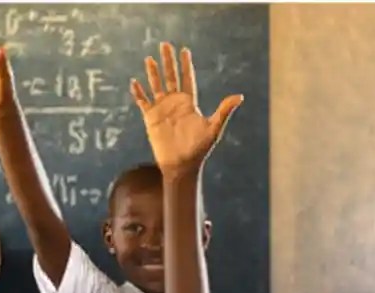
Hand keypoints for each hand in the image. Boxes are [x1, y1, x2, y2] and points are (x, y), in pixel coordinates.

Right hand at [130, 42, 243, 176]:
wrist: (182, 165)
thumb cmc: (199, 149)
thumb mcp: (214, 128)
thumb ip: (224, 111)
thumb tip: (240, 96)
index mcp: (189, 103)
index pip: (187, 79)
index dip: (186, 65)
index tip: (185, 50)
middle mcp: (175, 103)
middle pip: (170, 77)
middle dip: (168, 61)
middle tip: (165, 44)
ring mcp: (162, 110)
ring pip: (156, 86)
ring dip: (153, 72)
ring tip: (149, 58)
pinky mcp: (151, 118)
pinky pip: (143, 102)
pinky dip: (138, 93)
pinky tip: (135, 82)